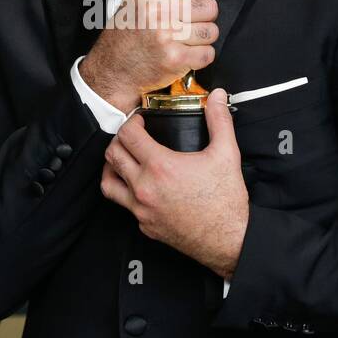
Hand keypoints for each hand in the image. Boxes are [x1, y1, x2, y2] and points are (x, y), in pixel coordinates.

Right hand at [79, 0, 218, 111]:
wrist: (113, 68)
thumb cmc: (128, 32)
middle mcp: (157, 10)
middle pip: (209, 6)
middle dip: (205, 15)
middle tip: (189, 20)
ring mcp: (166, 35)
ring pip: (211, 30)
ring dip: (203, 36)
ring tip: (186, 38)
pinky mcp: (175, 59)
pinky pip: (208, 53)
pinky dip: (201, 55)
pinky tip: (186, 52)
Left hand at [100, 88, 247, 279]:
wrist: (229, 240)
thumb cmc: (226, 202)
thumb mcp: (226, 154)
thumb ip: (219, 120)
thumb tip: (217, 97)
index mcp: (160, 167)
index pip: (127, 135)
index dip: (131, 121)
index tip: (139, 121)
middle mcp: (144, 188)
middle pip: (112, 155)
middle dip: (119, 140)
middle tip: (132, 137)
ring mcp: (141, 210)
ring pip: (108, 183)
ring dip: (112, 167)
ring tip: (125, 160)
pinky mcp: (144, 226)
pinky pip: (125, 205)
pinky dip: (127, 192)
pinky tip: (141, 187)